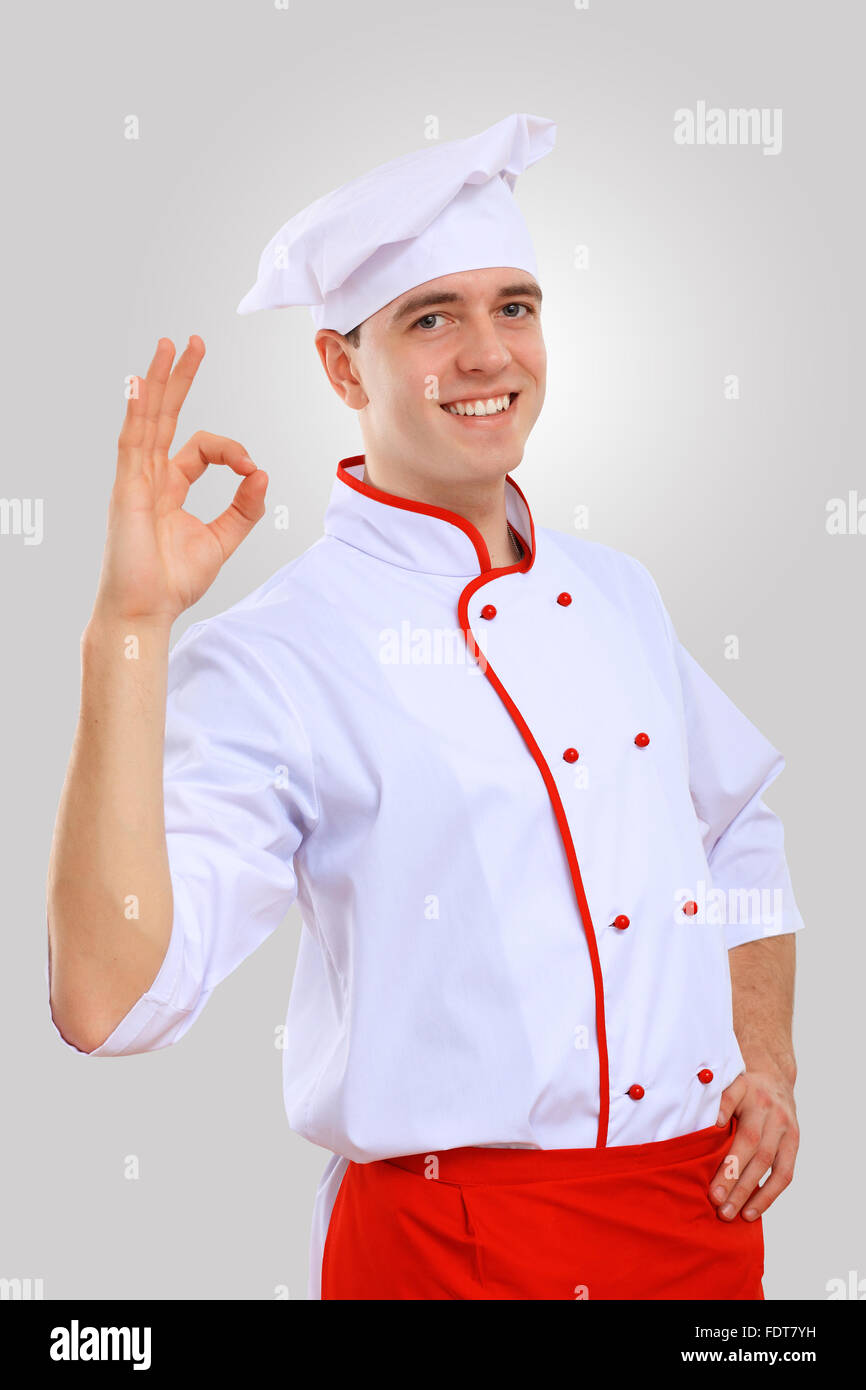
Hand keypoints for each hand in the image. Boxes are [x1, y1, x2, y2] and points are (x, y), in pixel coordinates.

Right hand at [92, 336, 267, 625]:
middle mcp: (149, 476)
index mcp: (169, 487)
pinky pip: (131, 441)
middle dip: (180, 379)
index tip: (251, 471)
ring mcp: (134, 479)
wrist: (145, 610)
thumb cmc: (172, 581)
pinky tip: (141, 384)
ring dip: (158, 380)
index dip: (233, 451)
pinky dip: (136, 410)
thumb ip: (243, 509)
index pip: (202, 448)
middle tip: (193, 343)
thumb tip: (262, 473)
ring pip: (147, 418)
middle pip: (165, 415)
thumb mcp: (221, 541)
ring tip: (169, 345)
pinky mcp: (126, 489)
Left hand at [708, 1069, 798, 1221]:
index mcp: (755, 1100)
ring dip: (754, 1195)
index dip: (730, 1164)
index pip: (744, 1138)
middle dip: (737, 1183)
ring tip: (736, 1215)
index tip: (714, 1188)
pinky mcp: (794, 1143)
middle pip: (757, 1155)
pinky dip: (769, 1194)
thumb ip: (721, 1101)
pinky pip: (785, 1174)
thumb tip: (712, 1124)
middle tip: (719, 1206)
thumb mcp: (730, 1083)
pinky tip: (753, 1211)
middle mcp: (774, 1116)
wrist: (774, 1077)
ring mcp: (787, 1131)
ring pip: (773, 1168)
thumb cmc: (744, 1086)